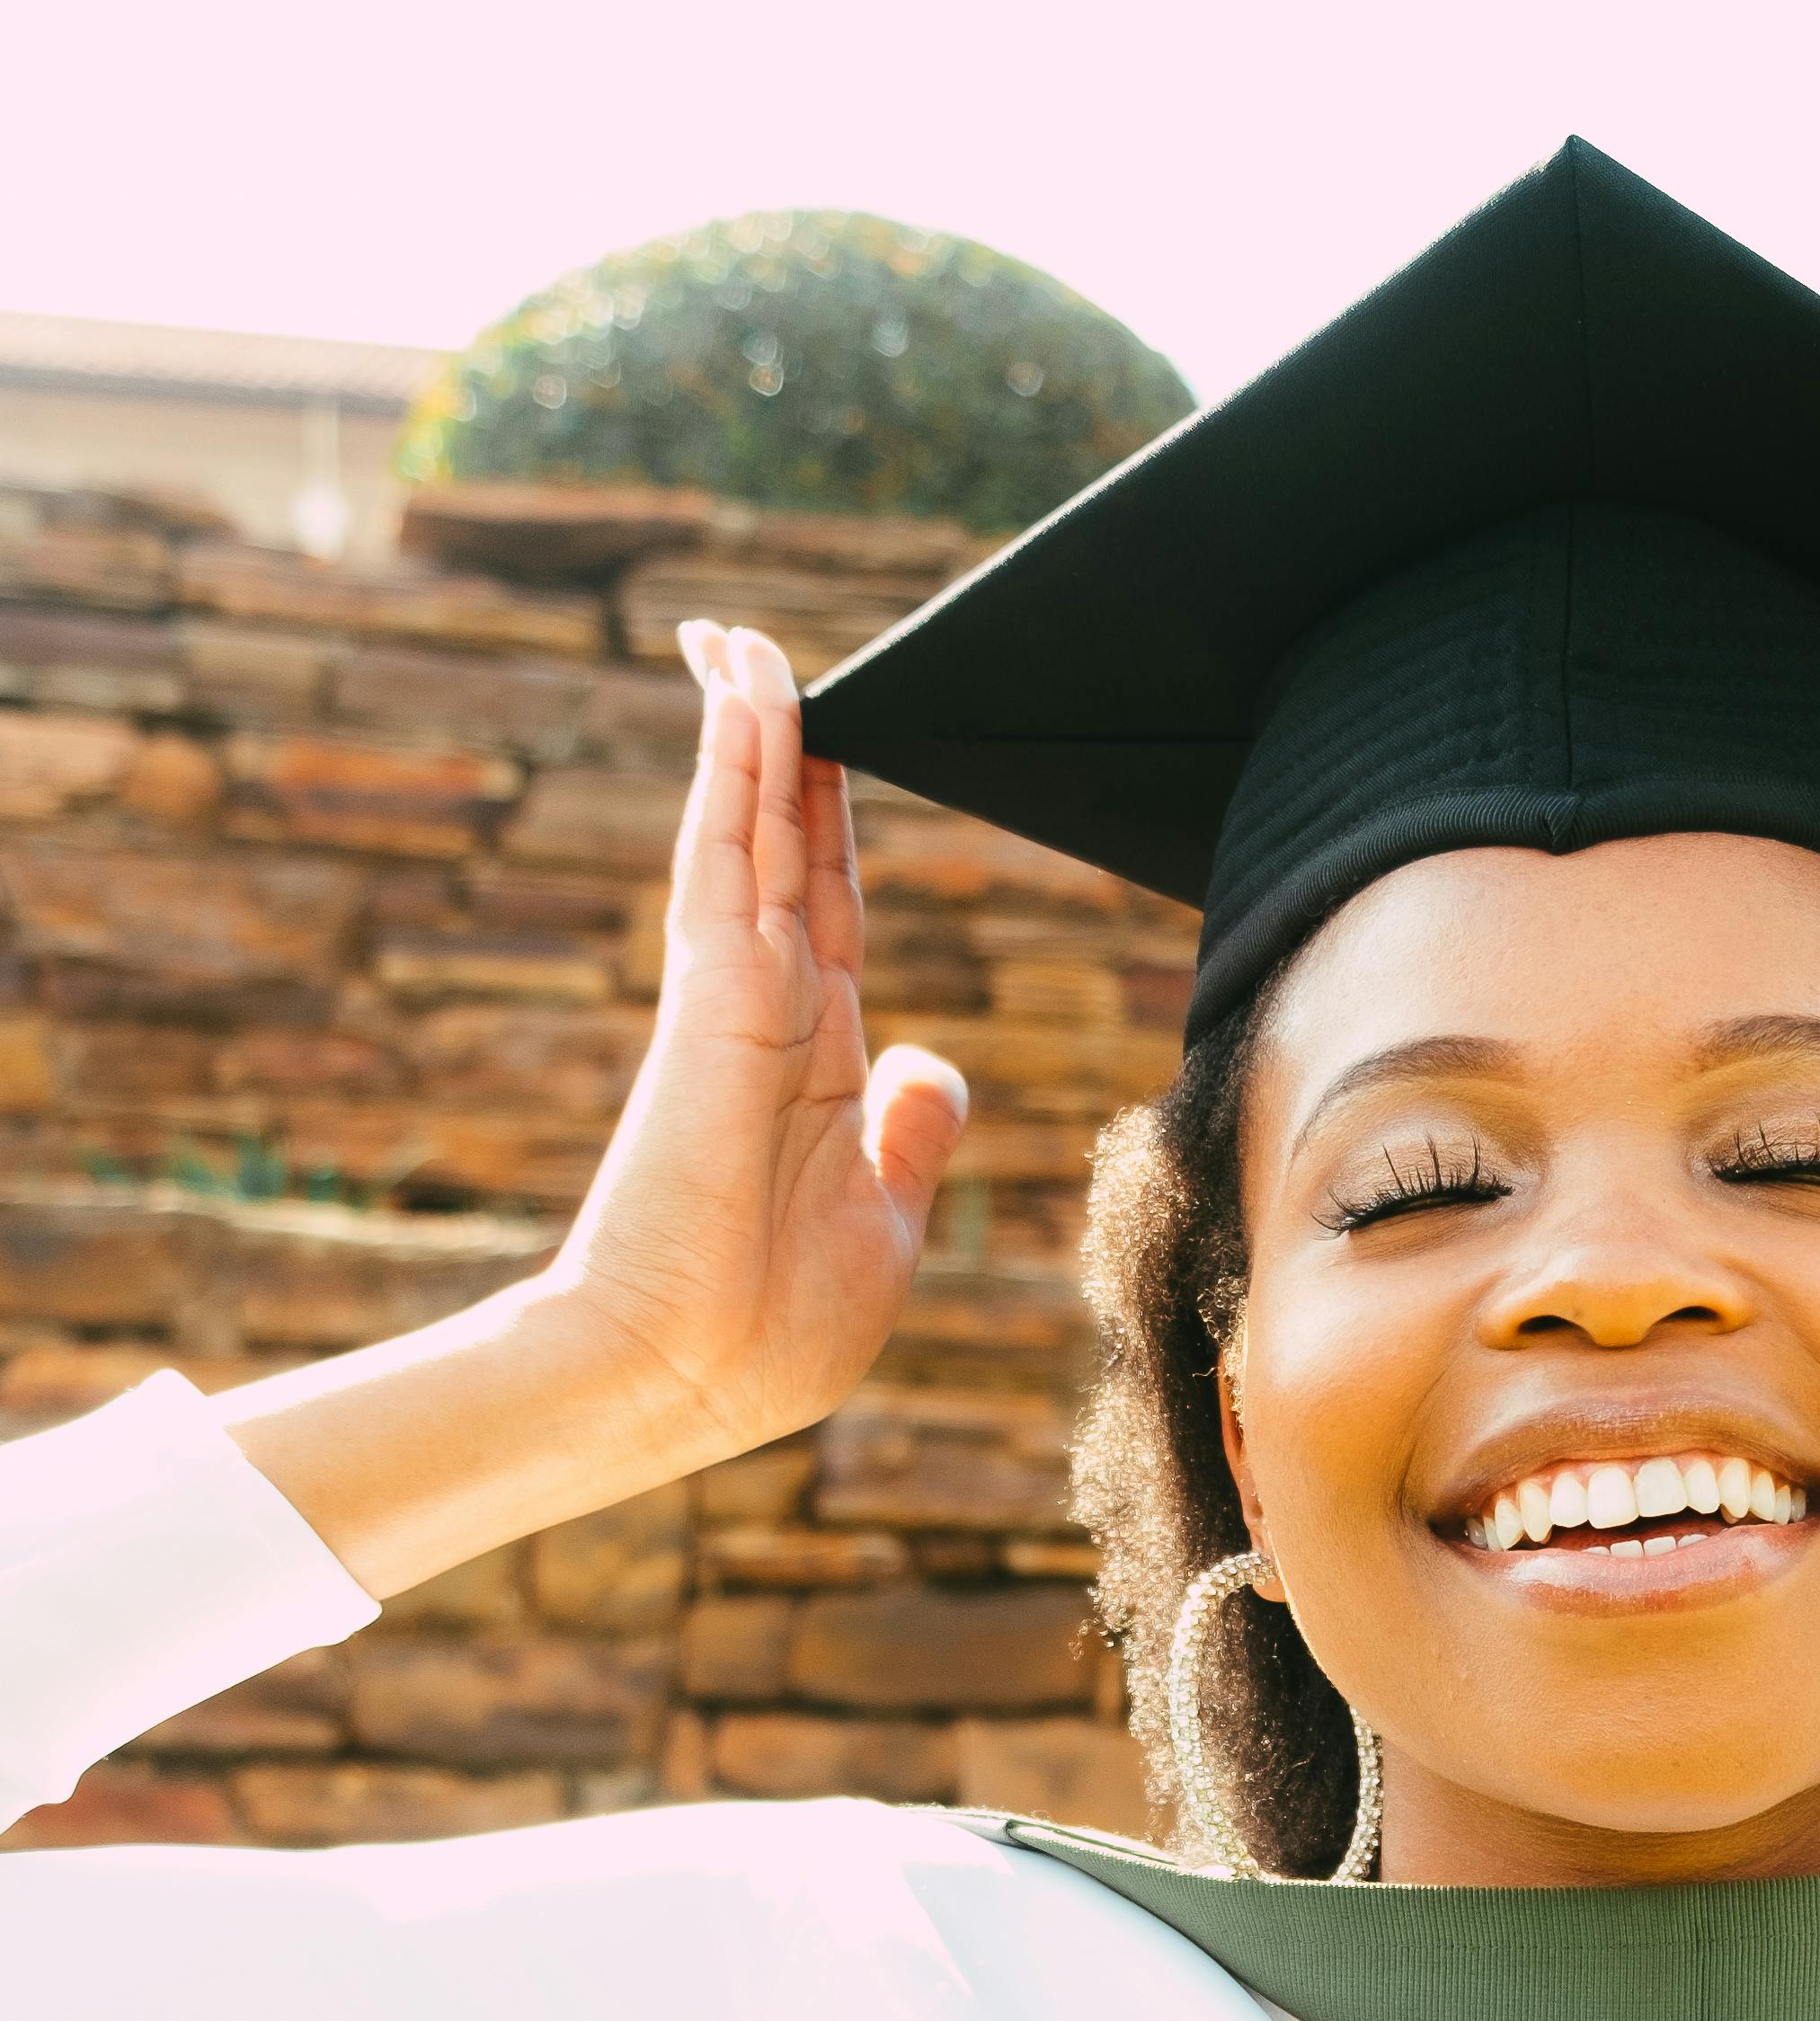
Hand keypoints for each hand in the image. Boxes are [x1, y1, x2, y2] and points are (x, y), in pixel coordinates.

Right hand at [550, 628, 968, 1464]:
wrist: (689, 1381)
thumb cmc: (774, 1329)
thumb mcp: (883, 1216)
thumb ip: (908, 1130)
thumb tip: (929, 1064)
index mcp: (816, 1054)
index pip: (826, 903)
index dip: (823, 821)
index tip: (823, 748)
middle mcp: (771, 1007)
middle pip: (778, 842)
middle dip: (776, 745)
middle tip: (757, 651)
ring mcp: (735, 995)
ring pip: (744, 827)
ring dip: (749, 727)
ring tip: (739, 638)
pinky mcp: (713, 997)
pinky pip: (725, 856)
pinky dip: (735, 772)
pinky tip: (744, 695)